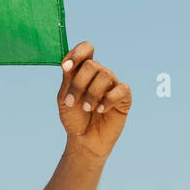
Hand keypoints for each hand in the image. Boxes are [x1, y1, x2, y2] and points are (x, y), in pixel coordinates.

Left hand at [56, 41, 130, 159]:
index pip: (86, 49)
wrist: (84, 140)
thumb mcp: (64, 98)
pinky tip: (100, 110)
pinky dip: (108, 100)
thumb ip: (67, 80)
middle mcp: (99, 74)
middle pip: (93, 65)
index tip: (66, 68)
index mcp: (84, 70)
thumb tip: (67, 63)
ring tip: (86, 108)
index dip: (77, 53)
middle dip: (79, 84)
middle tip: (71, 102)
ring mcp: (113, 85)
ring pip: (105, 75)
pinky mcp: (124, 98)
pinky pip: (120, 89)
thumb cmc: (74, 118)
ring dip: (92, 94)